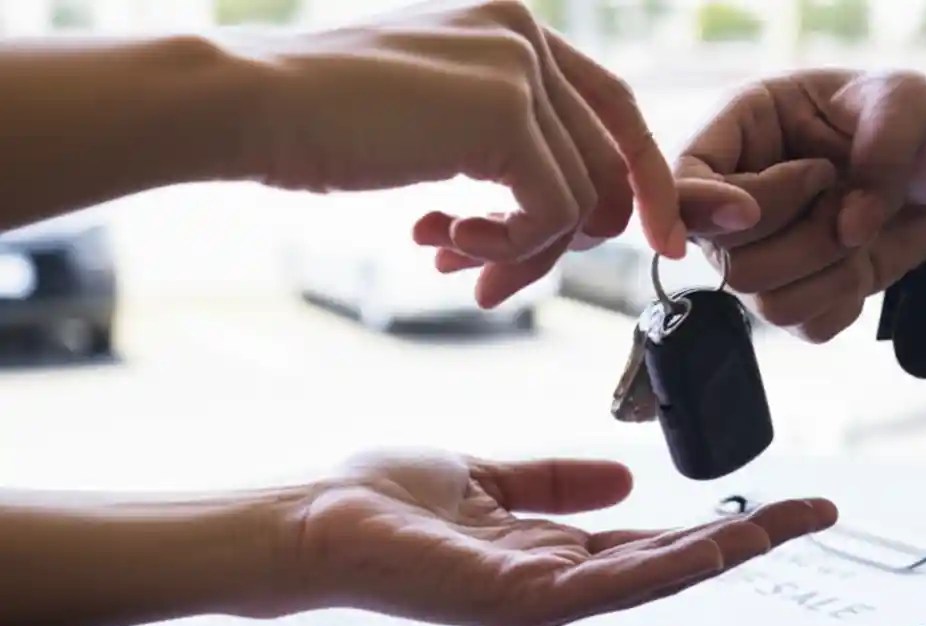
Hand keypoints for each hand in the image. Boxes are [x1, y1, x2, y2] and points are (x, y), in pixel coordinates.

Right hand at [235, 1, 685, 307]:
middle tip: (492, 281)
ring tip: (454, 259)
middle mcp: (526, 35)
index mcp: (512, 28)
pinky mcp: (504, 115)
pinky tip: (439, 238)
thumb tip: (569, 209)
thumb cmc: (324, 119)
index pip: (615, 109)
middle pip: (606, 165)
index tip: (657, 242)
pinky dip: (506, 247)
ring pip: (581, 198)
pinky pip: (549, 213)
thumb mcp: (434, 118)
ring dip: (521, 252)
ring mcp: (519, 69)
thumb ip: (504, 143)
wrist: (252, 104)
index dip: (644, 180)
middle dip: (561, 242)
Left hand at [287, 450, 836, 625]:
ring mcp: (540, 599)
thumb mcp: (490, 476)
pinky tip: (709, 544)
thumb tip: (625, 476)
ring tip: (786, 525)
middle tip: (815, 513)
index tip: (776, 503)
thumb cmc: (385, 503)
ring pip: (654, 578)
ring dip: (725, 552)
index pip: (654, 541)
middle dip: (747, 541)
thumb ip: (554, 480)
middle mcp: (556, 584)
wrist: (315, 520)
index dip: (719, 524)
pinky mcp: (518, 600)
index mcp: (551, 552)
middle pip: (672, 563)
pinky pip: (607, 584)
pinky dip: (665, 566)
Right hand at [674, 69, 925, 342]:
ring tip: (860, 229)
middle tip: (843, 195)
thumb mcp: (914, 103)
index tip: (749, 213)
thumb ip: (882, 147)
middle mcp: (738, 190)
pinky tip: (861, 265)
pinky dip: (841, 301)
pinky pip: (798, 323)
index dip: (703, 208)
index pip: (684, 178)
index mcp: (745, 124)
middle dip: (801, 236)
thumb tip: (848, 228)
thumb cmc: (925, 125)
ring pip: (758, 295)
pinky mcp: (792, 290)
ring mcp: (761, 246)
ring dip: (827, 270)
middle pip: (725, 253)